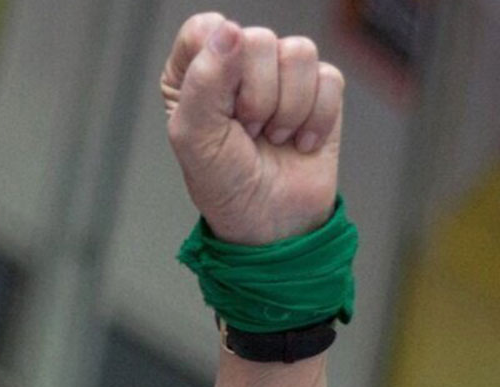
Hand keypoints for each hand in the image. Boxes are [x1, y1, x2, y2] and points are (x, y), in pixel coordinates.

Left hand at [161, 13, 343, 244]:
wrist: (270, 222)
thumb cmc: (222, 182)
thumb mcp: (194, 136)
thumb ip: (205, 79)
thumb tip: (231, 31)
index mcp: (193, 70)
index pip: (207, 29)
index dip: (219, 65)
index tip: (219, 106)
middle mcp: (236, 65)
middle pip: (257, 39)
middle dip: (256, 98)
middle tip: (247, 131)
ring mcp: (280, 74)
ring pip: (298, 53)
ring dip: (287, 109)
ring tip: (271, 136)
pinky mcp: (319, 89)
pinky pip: (329, 77)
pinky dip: (315, 119)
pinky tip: (298, 141)